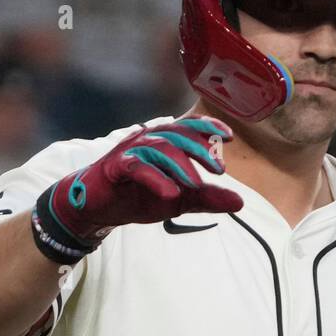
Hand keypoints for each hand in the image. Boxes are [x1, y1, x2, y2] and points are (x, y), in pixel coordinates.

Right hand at [37, 115, 243, 252]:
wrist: (95, 208)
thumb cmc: (135, 196)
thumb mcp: (178, 200)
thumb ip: (206, 199)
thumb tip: (240, 202)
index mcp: (162, 142)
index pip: (188, 127)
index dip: (208, 128)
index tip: (229, 137)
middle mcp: (147, 140)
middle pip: (177, 135)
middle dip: (200, 149)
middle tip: (219, 170)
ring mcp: (129, 151)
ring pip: (159, 148)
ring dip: (181, 164)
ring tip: (197, 184)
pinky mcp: (114, 167)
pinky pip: (136, 167)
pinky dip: (154, 178)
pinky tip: (170, 193)